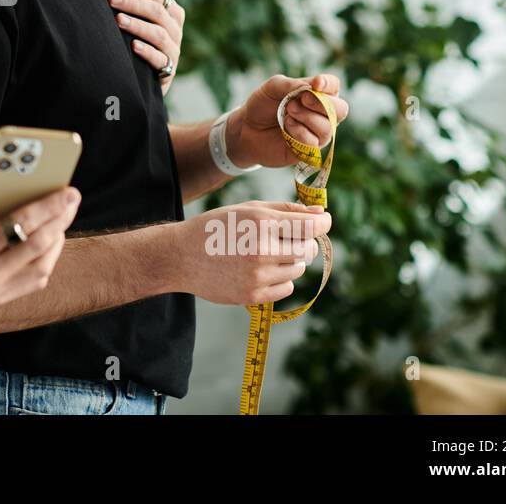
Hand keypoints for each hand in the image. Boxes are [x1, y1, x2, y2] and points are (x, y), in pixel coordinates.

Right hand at [0, 158, 81, 306]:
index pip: (20, 225)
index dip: (48, 206)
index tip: (67, 189)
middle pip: (37, 245)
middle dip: (60, 218)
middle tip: (72, 197)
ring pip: (41, 266)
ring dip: (57, 239)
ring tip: (62, 215)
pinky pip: (33, 280)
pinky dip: (47, 259)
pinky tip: (49, 237)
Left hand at [109, 0, 183, 93]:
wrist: (150, 74)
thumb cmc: (146, 35)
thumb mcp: (146, 11)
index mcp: (172, 11)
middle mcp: (175, 28)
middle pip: (156, 11)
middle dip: (132, 3)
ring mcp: (173, 49)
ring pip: (157, 34)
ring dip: (137, 25)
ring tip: (118, 20)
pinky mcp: (167, 70)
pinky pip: (159, 60)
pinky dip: (147, 52)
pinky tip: (133, 46)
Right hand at [172, 201, 331, 303]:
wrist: (182, 256)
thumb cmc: (217, 227)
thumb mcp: (248, 209)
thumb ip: (286, 209)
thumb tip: (319, 212)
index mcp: (261, 222)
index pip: (311, 226)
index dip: (323, 223)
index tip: (323, 221)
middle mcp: (262, 249)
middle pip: (309, 248)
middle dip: (305, 242)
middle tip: (289, 238)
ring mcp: (258, 275)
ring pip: (299, 269)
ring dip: (291, 260)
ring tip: (266, 254)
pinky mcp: (253, 295)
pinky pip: (287, 288)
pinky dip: (281, 279)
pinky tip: (261, 270)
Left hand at [224, 74, 349, 169]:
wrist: (246, 129)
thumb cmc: (262, 105)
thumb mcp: (273, 87)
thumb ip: (293, 84)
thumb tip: (314, 87)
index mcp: (317, 95)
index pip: (333, 86)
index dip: (328, 84)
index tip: (315, 84)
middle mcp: (323, 114)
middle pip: (341, 109)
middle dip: (322, 103)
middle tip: (300, 100)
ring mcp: (318, 134)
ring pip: (328, 127)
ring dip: (306, 117)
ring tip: (287, 113)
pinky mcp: (309, 151)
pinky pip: (314, 142)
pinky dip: (299, 132)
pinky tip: (286, 128)